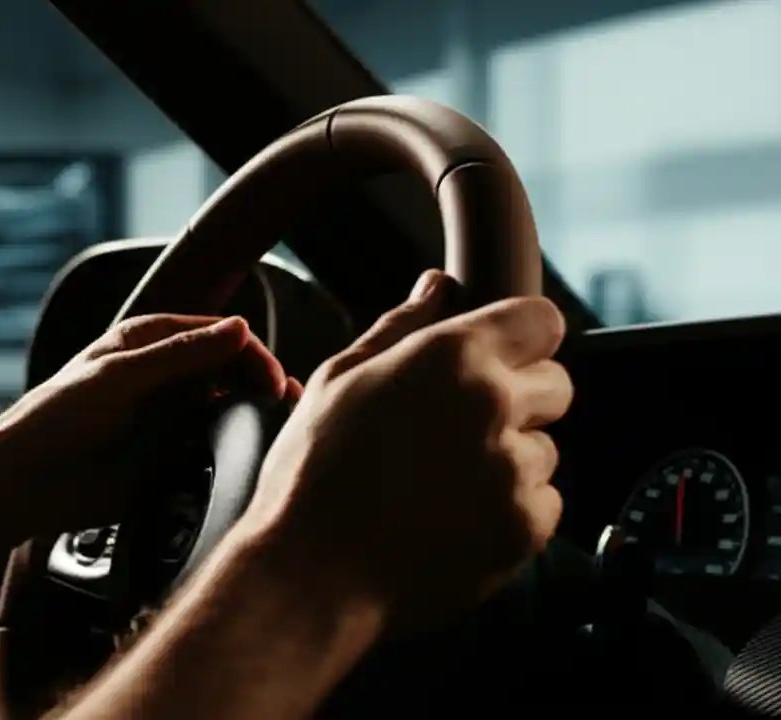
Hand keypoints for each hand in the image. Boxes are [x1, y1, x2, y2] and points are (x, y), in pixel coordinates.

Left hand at [0, 314, 296, 536]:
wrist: (25, 482)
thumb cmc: (55, 417)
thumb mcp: (120, 377)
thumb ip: (180, 355)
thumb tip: (239, 328)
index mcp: (148, 341)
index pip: (218, 336)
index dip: (251, 354)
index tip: (274, 380)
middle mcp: (164, 375)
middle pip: (229, 370)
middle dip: (260, 383)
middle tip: (286, 406)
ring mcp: (168, 415)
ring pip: (227, 407)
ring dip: (253, 414)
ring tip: (280, 430)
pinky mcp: (168, 454)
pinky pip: (212, 446)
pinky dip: (234, 447)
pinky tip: (251, 455)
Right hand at [239, 270, 572, 633]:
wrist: (312, 575)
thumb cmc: (312, 474)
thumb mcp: (338, 380)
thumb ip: (400, 326)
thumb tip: (438, 287)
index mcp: (451, 356)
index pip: (542, 320)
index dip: (520, 338)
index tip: (499, 357)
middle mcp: (495, 404)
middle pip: (557, 384)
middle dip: (520, 398)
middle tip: (457, 428)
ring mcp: (515, 470)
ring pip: (547, 449)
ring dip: (511, 459)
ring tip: (443, 482)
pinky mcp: (526, 528)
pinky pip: (545, 503)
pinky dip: (511, 510)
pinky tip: (453, 517)